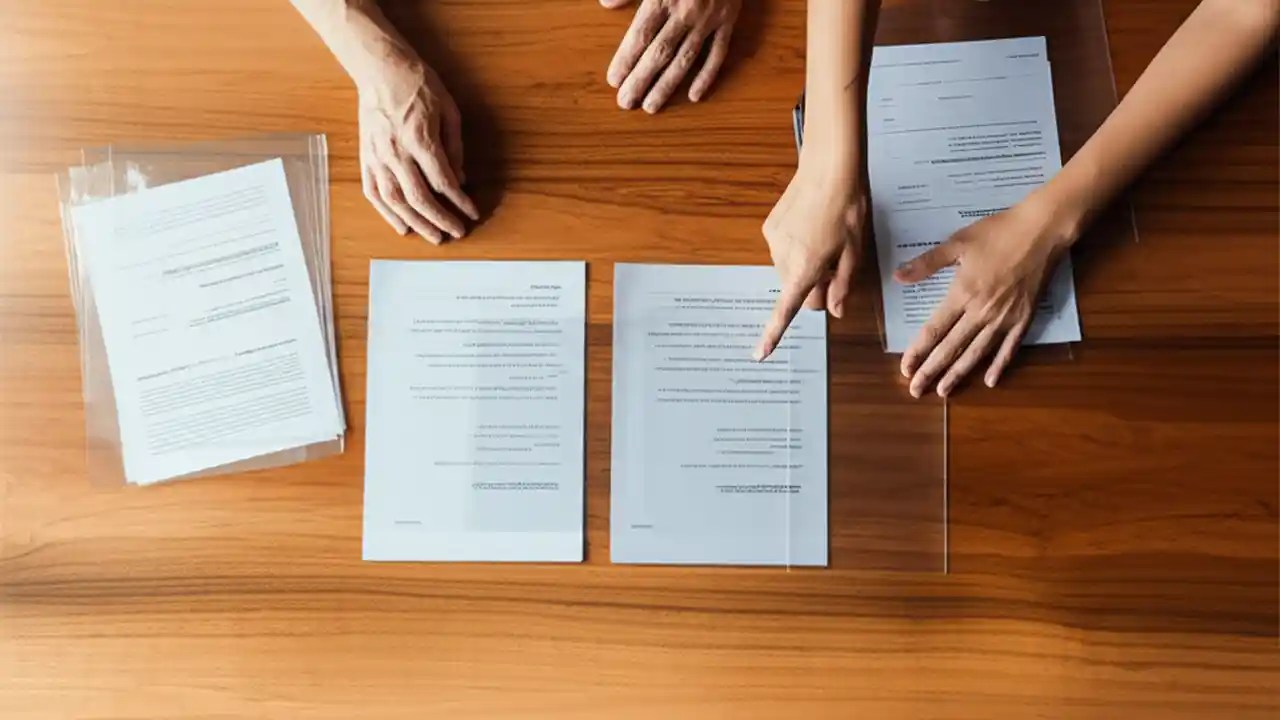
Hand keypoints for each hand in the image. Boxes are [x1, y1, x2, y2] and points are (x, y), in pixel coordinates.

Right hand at [358, 62, 477, 243]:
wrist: (381, 69)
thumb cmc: (419, 86)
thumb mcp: (449, 111)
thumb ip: (455, 148)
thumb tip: (460, 179)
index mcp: (420, 138)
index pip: (443, 181)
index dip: (459, 201)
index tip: (472, 212)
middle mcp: (396, 151)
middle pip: (419, 197)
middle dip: (439, 219)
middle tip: (456, 232)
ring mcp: (377, 156)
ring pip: (395, 200)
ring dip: (416, 222)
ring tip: (433, 236)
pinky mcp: (365, 157)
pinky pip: (373, 192)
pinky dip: (387, 213)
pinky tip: (402, 226)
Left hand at [602, 0, 740, 112]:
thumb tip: (606, 3)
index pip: (641, 35)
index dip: (626, 59)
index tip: (613, 79)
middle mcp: (685, 11)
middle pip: (659, 53)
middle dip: (641, 80)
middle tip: (625, 103)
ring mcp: (709, 19)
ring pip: (685, 59)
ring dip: (667, 86)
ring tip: (651, 107)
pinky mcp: (729, 20)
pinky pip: (718, 53)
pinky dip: (707, 76)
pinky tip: (694, 96)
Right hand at [754, 167, 865, 360]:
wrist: (829, 166)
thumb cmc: (848, 207)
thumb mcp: (855, 250)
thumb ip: (843, 284)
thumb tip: (834, 311)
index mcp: (807, 267)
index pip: (787, 308)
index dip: (773, 334)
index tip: (759, 354)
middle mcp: (784, 258)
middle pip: (796, 291)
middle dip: (814, 287)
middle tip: (835, 265)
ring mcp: (774, 242)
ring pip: (789, 272)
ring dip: (805, 267)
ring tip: (825, 240)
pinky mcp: (770, 228)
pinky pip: (783, 252)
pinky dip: (796, 249)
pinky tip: (811, 229)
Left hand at [895, 200, 1075, 397]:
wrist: (1042, 230)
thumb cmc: (998, 233)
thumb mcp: (957, 243)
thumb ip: (927, 264)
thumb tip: (898, 277)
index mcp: (962, 294)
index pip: (934, 331)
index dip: (918, 352)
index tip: (905, 368)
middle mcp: (981, 312)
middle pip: (951, 349)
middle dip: (931, 372)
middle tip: (915, 391)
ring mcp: (1004, 318)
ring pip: (977, 354)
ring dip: (959, 375)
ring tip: (943, 392)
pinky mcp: (1024, 319)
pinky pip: (1009, 348)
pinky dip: (999, 366)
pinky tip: (990, 381)